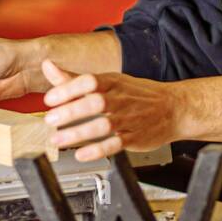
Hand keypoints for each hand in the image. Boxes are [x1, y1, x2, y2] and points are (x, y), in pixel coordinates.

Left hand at [41, 60, 183, 161]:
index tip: (50, 99)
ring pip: (104, 125)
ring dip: (79, 133)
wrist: (173, 108)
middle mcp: (120, 99)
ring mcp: (129, 119)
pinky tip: (82, 154)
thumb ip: (74, 78)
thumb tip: (48, 66)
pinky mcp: (135, 138)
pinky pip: (116, 144)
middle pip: (95, 102)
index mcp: (113, 82)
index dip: (68, 89)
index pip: (89, 81)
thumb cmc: (137, 94)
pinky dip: (98, 150)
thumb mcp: (108, 81)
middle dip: (70, 111)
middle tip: (50, 120)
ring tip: (58, 139)